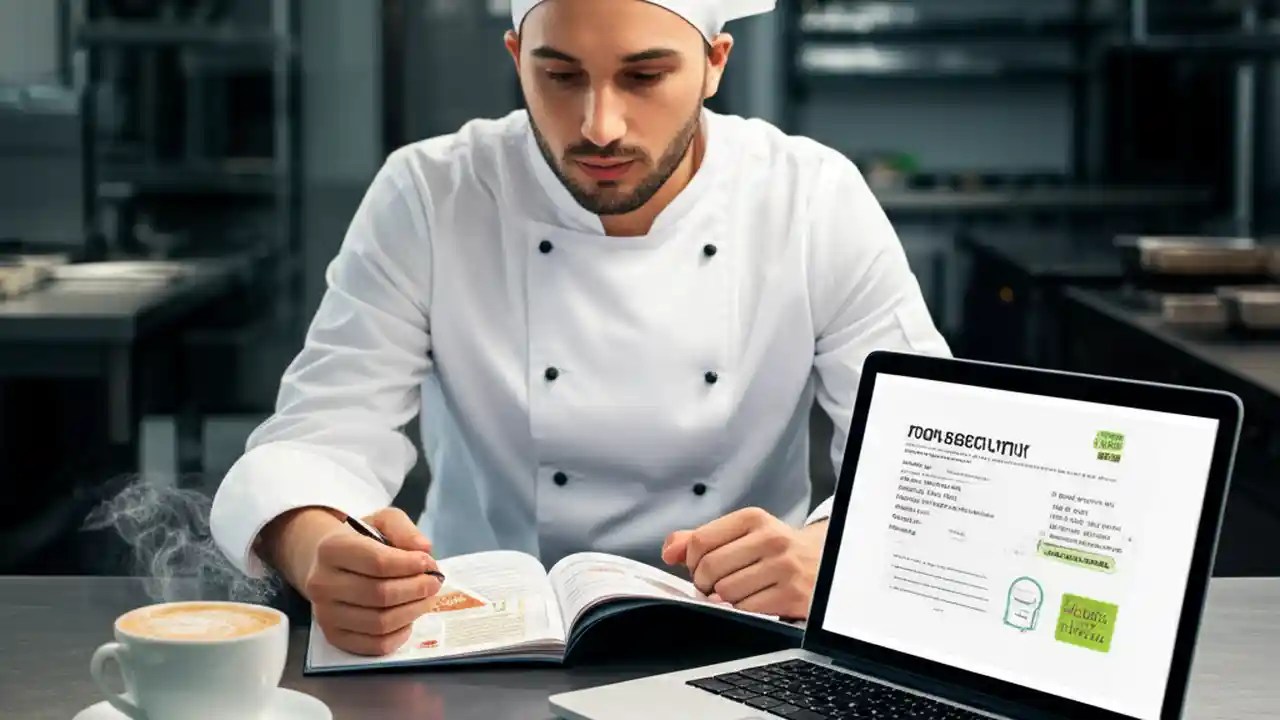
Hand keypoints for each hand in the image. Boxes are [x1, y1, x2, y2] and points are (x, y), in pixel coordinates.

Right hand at [303, 508, 442, 655]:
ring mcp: (325, 614)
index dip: (410, 565)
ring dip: (413, 611)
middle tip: (434, 582)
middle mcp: (322, 584)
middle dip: (417, 589)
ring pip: (380, 623)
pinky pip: (375, 645)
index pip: (378, 562)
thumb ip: (404, 529)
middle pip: (381, 595)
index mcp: (331, 549)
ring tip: (426, 598)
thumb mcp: (383, 521)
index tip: (429, 563)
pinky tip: (409, 618)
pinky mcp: (334, 637)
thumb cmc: (361, 541)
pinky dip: (400, 635)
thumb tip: (424, 549)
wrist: (330, 564)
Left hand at [661, 508, 827, 619]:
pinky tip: (753, 602)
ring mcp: (784, 567)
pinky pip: (746, 610)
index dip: (691, 561)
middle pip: (710, 567)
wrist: (826, 564)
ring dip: (723, 600)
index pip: (700, 541)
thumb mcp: (743, 534)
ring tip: (737, 593)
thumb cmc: (776, 550)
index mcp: (753, 518)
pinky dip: (742, 611)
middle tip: (715, 585)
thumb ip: (701, 539)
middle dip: (705, 583)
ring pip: (726, 592)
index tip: (699, 567)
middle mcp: (771, 538)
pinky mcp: (792, 595)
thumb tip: (669, 551)